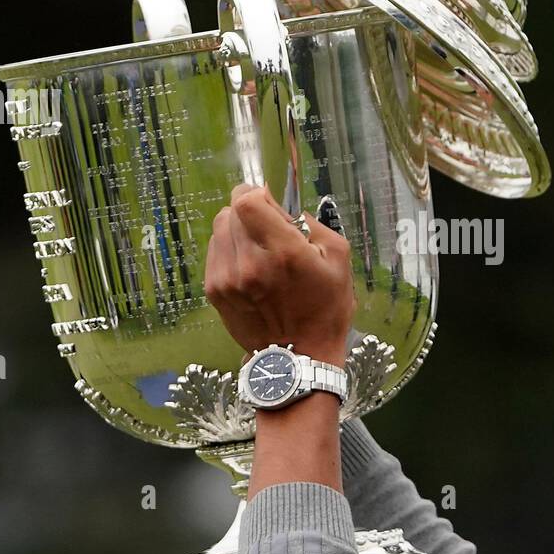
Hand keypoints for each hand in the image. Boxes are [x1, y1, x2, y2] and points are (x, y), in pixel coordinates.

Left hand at [203, 184, 356, 367]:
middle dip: (249, 213)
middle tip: (269, 231)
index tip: (268, 203)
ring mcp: (227, 278)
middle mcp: (249, 262)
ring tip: (259, 251)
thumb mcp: (338, 260)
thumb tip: (287, 210)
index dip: (256, 194)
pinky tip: (249, 268)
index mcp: (283, 251)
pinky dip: (229, 252)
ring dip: (237, 231)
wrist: (297, 359)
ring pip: (219, 230)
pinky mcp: (214, 291)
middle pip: (230, 211)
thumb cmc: (325, 310)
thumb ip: (314, 224)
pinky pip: (215, 252)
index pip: (246, 200)